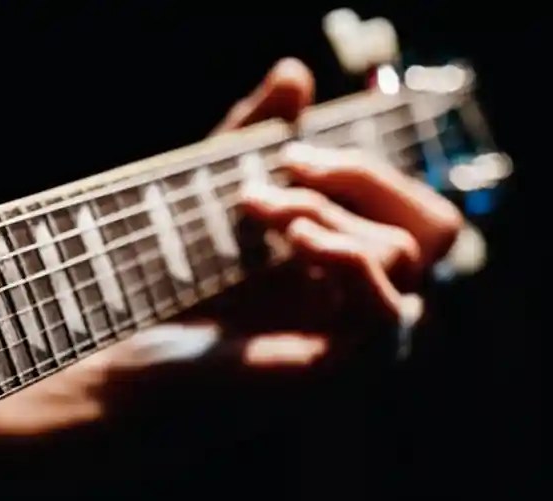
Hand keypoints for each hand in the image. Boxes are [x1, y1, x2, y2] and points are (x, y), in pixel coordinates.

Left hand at [0, 59, 461, 452]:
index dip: (364, 165)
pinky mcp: (335, 373)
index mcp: (352, 270)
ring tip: (251, 211)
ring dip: (324, 211)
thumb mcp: (214, 196)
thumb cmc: (164, 291)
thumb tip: (295, 75)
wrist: (117, 363)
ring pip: (404, 255)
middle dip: (363, 176)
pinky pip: (390, 313)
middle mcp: (366, 308)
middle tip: (285, 167)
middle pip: (435, 226)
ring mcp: (357, 345)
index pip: (414, 208)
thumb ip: (253, 137)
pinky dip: (346, 258)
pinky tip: (289, 241)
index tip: (285, 151)